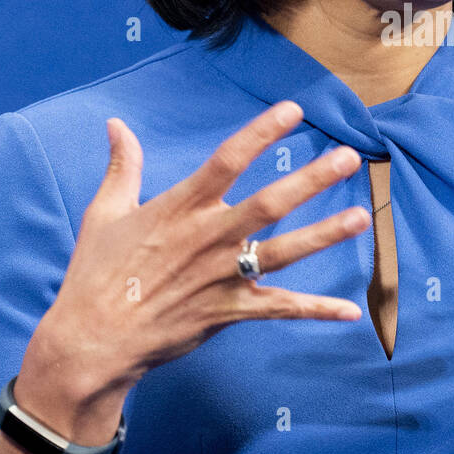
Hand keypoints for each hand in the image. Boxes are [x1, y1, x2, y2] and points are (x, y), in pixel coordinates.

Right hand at [31, 100, 369, 403]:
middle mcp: (207, 239)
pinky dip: (315, 310)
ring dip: (324, 234)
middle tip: (349, 158)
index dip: (261, 133)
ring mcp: (220, 277)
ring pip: (282, 252)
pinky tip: (349, 310)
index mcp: (179, 208)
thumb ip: (122, 167)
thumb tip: (116, 124)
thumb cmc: (95, 275)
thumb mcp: (103, 214)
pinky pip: (279, 308)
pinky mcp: (227, 312)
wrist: (91, 342)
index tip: (294, 110)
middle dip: (311, 179)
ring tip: (361, 217)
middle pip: (268, 203)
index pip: (227, 161)